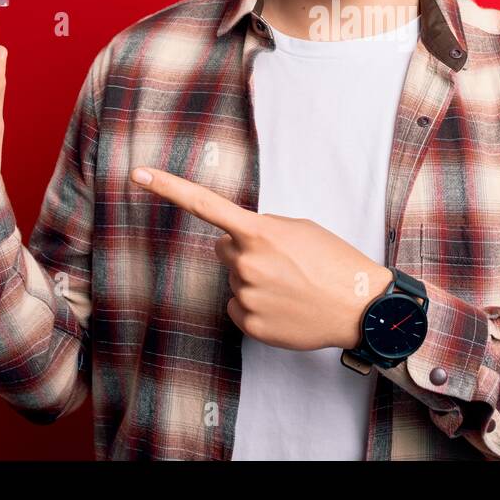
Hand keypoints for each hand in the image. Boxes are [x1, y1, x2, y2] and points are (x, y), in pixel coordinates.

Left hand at [129, 166, 392, 350]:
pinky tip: (286, 307)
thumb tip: (236, 242)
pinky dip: (258, 308)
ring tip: (292, 286)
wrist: (361, 307)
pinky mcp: (250, 325)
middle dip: (246, 252)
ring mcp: (246, 296)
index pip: (204, 204)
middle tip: (284, 262)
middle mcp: (246, 263)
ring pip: (235, 281)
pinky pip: (238, 309)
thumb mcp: (301, 229)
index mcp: (259, 232)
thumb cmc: (334, 262)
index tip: (138, 173)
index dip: (168, 187)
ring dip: (256, 281)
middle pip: (225, 250)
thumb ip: (262, 229)